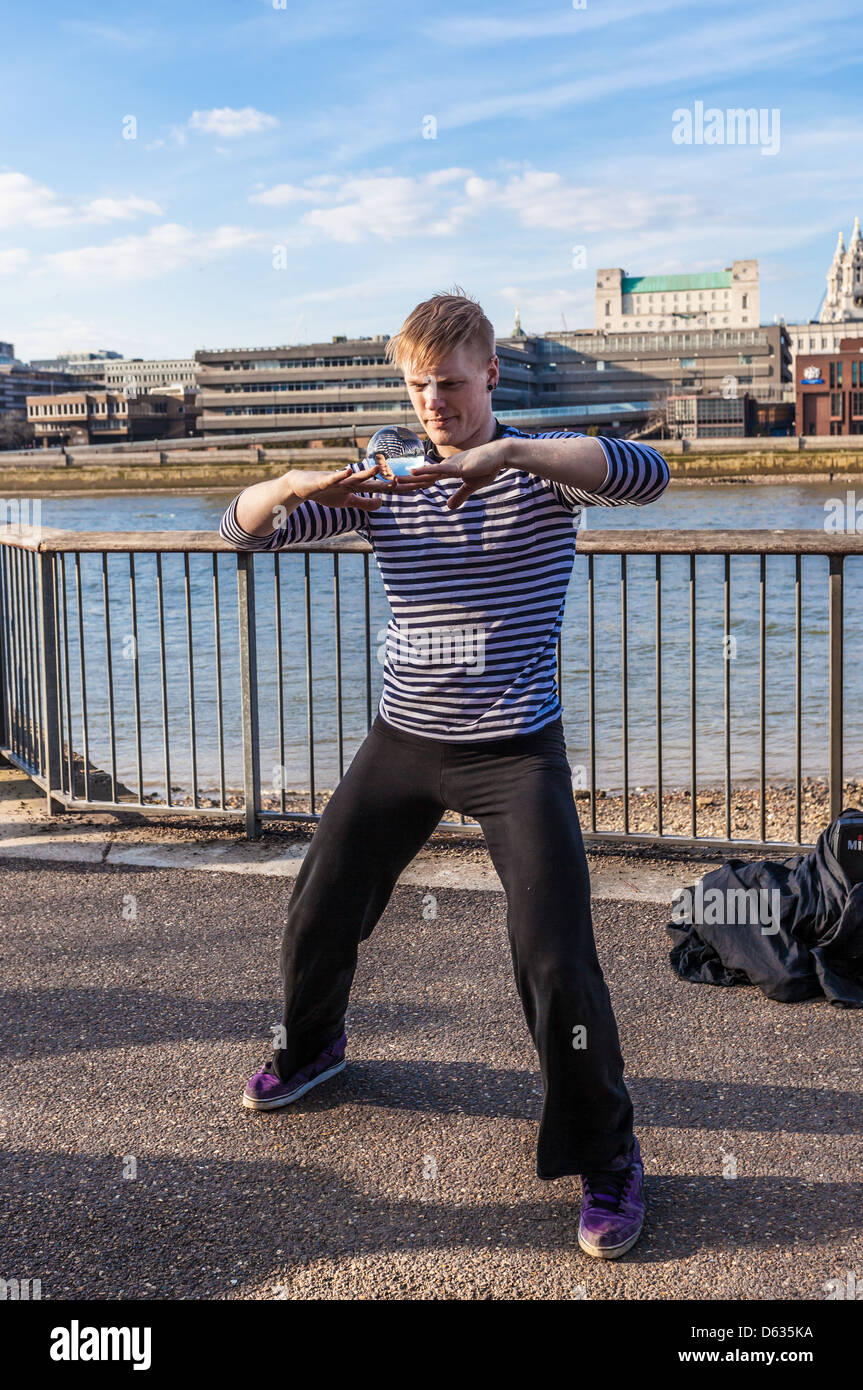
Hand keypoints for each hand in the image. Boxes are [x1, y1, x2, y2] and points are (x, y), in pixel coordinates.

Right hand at [288, 463, 430, 511]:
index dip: (410, 485)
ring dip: (372, 473)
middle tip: (426, 474)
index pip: (392, 486)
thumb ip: (366, 503)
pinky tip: (348, 470)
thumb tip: (382, 504)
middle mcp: (356, 480)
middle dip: (404, 479)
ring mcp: (342, 479)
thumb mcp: (349, 502)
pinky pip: (334, 478)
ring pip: (360, 477)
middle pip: (383, 480)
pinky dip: (341, 475)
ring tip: (386, 468)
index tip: (429, 483)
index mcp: (363, 486)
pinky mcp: (326, 480)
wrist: (303, 485)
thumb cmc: (326, 493)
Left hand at [404, 438, 508, 509]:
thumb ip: (459, 496)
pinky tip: (413, 472)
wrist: (500, 456)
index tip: (399, 488)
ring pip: (426, 474)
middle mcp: (445, 467)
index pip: (426, 480)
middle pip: (421, 477)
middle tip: (388, 486)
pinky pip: (438, 470)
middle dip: (405, 483)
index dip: (412, 485)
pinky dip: (425, 471)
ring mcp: (450, 466)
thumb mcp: (471, 486)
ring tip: (394, 481)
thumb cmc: (487, 467)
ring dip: (409, 478)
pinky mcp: (457, 467)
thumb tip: (449, 507)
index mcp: (447, 471)